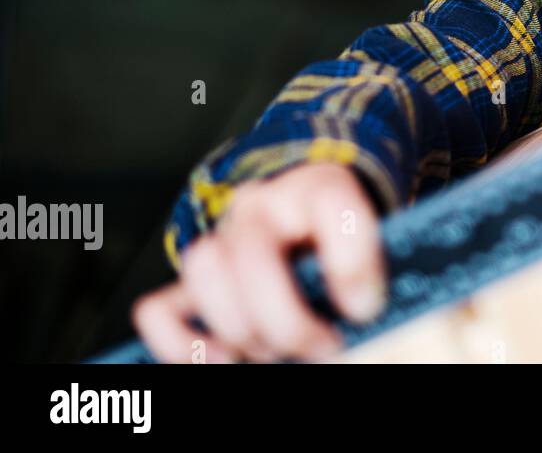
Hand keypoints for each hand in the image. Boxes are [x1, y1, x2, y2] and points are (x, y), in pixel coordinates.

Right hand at [131, 162, 385, 362]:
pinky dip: (184, 345)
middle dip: (288, 321)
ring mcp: (221, 240)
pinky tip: (227, 361)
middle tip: (325, 348)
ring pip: (203, 269)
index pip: (330, 201)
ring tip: (278, 356)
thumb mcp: (374, 241)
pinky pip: (158, 310)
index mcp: (319, 189)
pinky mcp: (191, 284)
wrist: (307, 219)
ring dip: (240, 330)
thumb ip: (373, 270)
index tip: (364, 309)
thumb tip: (367, 318)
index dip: (350, 262)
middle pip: (253, 255)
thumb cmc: (345, 241)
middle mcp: (262, 208)